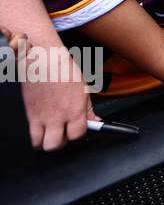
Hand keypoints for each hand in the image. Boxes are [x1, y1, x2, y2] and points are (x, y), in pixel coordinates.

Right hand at [2, 26, 95, 150]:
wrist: (43, 59)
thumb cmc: (63, 70)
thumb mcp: (84, 88)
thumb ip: (88, 108)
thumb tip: (95, 120)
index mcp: (74, 110)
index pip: (78, 135)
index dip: (78, 134)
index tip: (77, 129)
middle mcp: (57, 116)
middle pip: (56, 145)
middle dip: (60, 142)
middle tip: (62, 133)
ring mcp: (40, 117)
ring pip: (39, 144)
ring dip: (44, 141)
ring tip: (49, 132)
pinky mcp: (27, 114)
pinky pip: (28, 134)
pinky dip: (33, 134)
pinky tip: (39, 126)